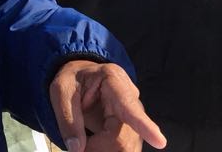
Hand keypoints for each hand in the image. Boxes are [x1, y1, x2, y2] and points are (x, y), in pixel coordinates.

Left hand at [49, 60, 166, 151]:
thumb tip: (77, 148)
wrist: (81, 77)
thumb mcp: (61, 92)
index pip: (129, 106)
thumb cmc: (72, 80)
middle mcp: (131, 96)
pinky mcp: (134, 128)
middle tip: (79, 145)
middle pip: (123, 137)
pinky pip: (124, 148)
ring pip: (126, 147)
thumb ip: (67, 118)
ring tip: (86, 141)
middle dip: (100, 148)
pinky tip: (96, 145)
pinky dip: (107, 151)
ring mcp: (135, 114)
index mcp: (113, 80)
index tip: (160, 141)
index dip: (144, 125)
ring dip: (103, 151)